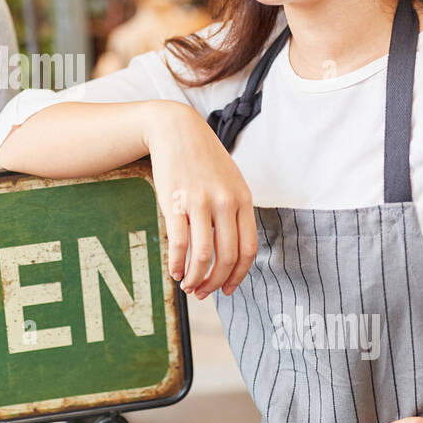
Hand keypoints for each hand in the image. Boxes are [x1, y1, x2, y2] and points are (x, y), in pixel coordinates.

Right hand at [141, 101, 256, 299]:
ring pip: (204, 255)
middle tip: (203, 293)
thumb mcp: (229, 181)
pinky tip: (174, 272)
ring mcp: (200, 202)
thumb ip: (234, 210)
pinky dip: (177, 264)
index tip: (228, 289)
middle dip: (215, 283)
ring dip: (196, 278)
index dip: (238, 275)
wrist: (175, 130)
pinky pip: (180, 244)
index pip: (247, 249)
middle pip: (227, 257)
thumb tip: (230, 249)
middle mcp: (225, 202)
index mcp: (243, 199)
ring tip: (188, 286)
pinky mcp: (175, 202)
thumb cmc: (202, 158)